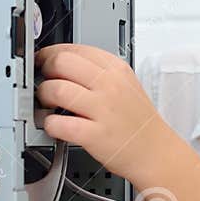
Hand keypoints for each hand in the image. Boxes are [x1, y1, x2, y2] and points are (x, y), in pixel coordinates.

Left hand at [34, 44, 174, 182]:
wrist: (157, 152)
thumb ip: (99, 72)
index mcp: (117, 69)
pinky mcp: (95, 135)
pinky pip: (58, 123)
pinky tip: (54, 125)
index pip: (75, 48)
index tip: (45, 60)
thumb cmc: (139, 122)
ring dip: (43, 96)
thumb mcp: (127, 85)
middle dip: (45, 70)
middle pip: (62, 62)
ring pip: (56, 89)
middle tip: (45, 80)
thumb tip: (63, 63)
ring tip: (48, 104)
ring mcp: (103, 109)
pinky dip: (49, 124)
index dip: (52, 53)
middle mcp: (110, 85)